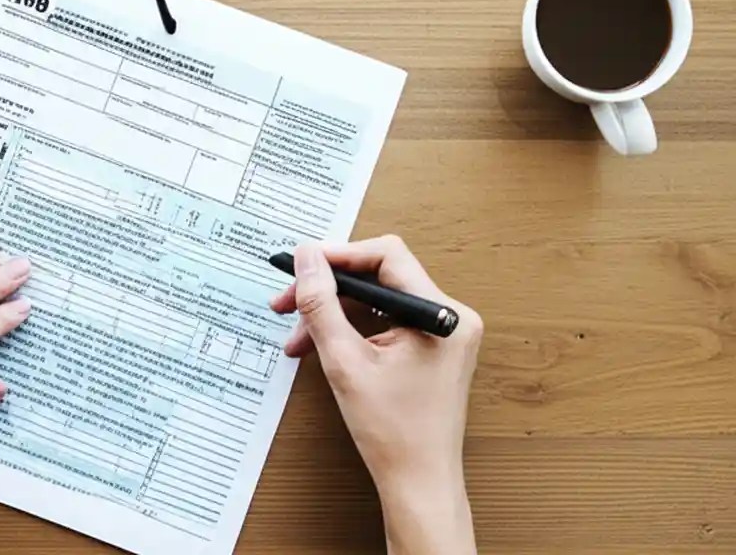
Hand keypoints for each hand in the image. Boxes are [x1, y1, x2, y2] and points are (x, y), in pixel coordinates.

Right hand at [271, 235, 482, 554]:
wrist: (418, 483)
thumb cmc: (394, 433)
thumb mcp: (344, 362)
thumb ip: (321, 304)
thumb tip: (307, 259)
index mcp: (441, 314)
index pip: (386, 255)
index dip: (338, 256)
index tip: (302, 265)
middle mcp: (449, 317)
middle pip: (379, 276)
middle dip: (329, 289)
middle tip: (288, 302)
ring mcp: (442, 333)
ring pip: (377, 301)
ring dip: (334, 312)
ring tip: (299, 336)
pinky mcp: (430, 348)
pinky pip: (385, 322)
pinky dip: (352, 330)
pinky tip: (322, 345)